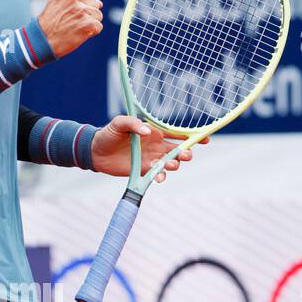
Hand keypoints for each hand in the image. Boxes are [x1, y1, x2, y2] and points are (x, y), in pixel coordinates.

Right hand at [37, 0, 103, 57]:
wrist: (42, 41)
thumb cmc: (49, 24)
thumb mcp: (55, 1)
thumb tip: (99, 3)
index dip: (85, 1)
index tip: (76, 10)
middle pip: (95, 3)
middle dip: (88, 13)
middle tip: (74, 21)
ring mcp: (81, 9)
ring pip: (98, 15)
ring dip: (90, 23)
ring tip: (76, 28)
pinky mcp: (87, 22)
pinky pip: (98, 26)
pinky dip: (92, 33)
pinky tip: (80, 34)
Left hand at [90, 114, 208, 179]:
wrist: (96, 152)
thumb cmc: (108, 133)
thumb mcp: (118, 123)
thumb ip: (132, 124)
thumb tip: (148, 131)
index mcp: (154, 132)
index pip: (177, 133)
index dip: (192, 136)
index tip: (205, 138)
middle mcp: (156, 146)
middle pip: (177, 151)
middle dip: (185, 153)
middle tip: (186, 155)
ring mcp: (151, 159)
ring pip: (169, 163)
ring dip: (174, 165)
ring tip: (171, 165)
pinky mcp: (144, 171)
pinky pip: (157, 175)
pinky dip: (160, 177)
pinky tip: (158, 177)